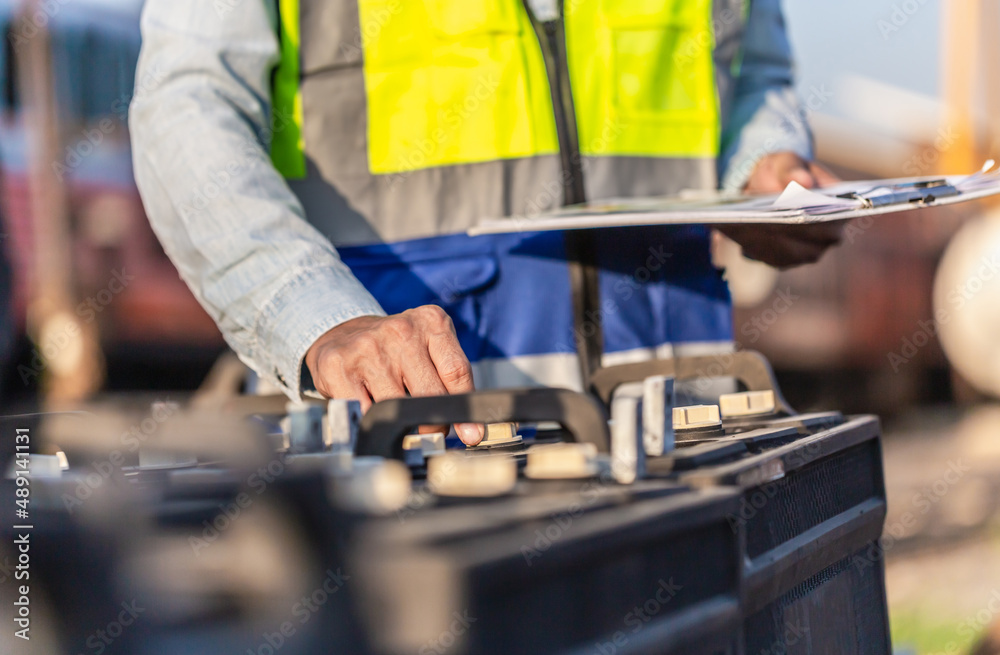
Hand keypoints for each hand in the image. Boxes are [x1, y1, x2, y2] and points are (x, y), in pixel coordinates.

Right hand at [305, 306, 484, 444]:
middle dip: (433, 422)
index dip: (465, 410)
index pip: (457, 371)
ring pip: (397, 407)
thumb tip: (472, 432)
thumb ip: (453, 384)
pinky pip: (365, 411)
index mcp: (431, 321)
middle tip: (429, 430)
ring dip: (401, 424)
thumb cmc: (394, 349)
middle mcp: (401, 330)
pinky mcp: (339, 366)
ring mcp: (368, 347)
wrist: (342, 333)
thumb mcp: (429, 350)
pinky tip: (372, 414)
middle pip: (430, 394)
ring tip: (398, 418)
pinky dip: (372, 421)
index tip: (469, 434)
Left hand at [718, 152, 845, 268]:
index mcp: (842, 208)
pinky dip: (751, 245)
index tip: (781, 213)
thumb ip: (793, 169)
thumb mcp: (787, 161)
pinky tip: (734, 232)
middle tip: (750, 222)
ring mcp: (808, 253)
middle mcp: (830, 237)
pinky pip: (768, 257)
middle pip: (803, 242)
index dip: (805, 219)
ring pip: (784, 253)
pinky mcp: (785, 261)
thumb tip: (802, 182)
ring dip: (761, 242)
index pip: (827, 219)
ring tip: (737, 226)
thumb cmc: (785, 170)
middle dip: (777, 232)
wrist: (771, 185)